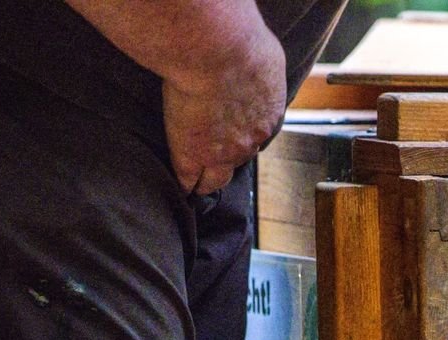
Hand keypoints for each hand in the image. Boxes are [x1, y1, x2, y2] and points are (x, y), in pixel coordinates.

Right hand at [161, 20, 285, 194]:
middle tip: (216, 166)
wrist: (217, 52)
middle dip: (228, 164)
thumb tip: (259, 63)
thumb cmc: (242, 43)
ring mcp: (222, 152)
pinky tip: (179, 189)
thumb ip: (262, 69)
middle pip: (240, 161)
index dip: (244, 136)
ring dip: (207, 179)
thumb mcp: (266, 57)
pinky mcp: (192, 153)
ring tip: (197, 185)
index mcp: (269, 114)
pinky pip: (188, 178)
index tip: (235, 135)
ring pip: (216, 178)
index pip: (258, 135)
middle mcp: (251, 139)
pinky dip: (183, 184)